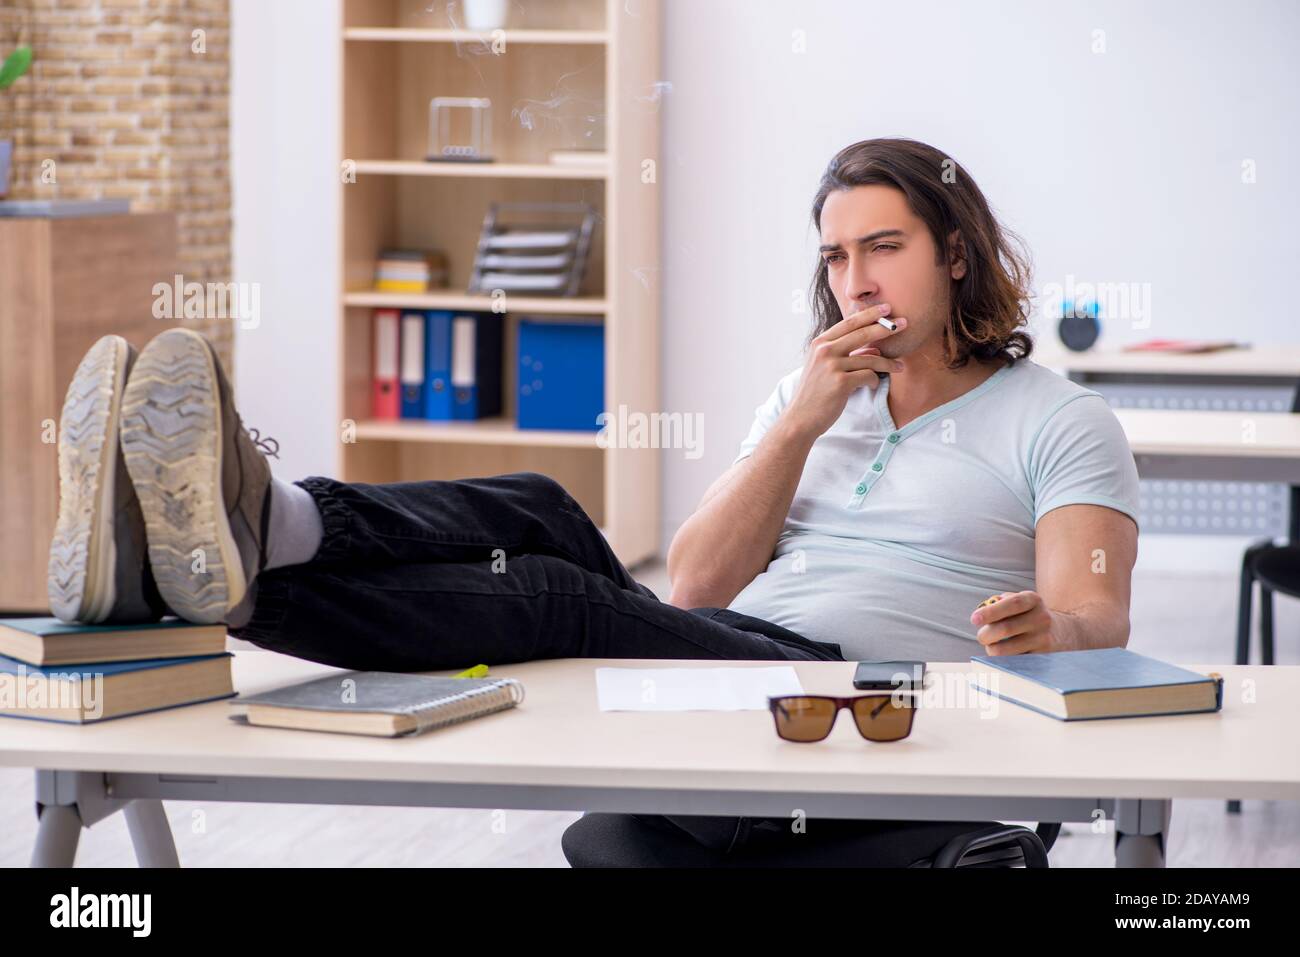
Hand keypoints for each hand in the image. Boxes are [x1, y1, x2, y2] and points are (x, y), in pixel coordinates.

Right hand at [784, 302, 905, 439]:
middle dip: (886, 327)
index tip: (887, 308)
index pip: (849, 323)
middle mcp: (825, 350)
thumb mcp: (826, 368)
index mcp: (820, 343)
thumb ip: (847, 354)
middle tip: (905, 323)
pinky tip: (873, 385)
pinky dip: (874, 380)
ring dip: (888, 363)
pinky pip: (868, 376)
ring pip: (870, 358)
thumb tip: (875, 347)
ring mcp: (832, 365)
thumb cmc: (815, 393)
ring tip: (900, 367)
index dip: (870, 314)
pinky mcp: (840, 382)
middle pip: (862, 333)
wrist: (801, 418)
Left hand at [970, 591, 1071, 654]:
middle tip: (982, 637)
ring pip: (1007, 650)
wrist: (1067, 632)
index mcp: (1033, 600)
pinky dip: (1004, 660)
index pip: (1012, 604)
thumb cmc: (1031, 616)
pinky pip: (1015, 662)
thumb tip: (982, 612)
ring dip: (992, 650)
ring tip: (992, 647)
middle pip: (1006, 629)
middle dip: (986, 635)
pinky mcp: (1044, 658)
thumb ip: (1001, 602)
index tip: (974, 619)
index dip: (991, 611)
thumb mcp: (1022, 602)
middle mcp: (1041, 618)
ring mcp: (1044, 639)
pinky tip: (1005, 655)